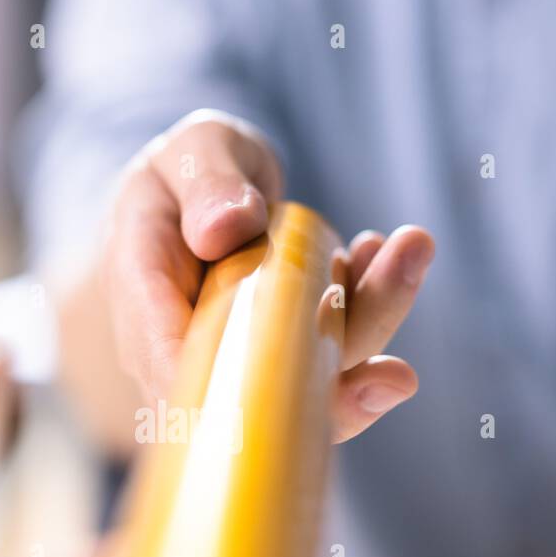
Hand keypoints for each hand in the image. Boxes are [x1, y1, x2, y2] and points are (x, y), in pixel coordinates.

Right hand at [103, 108, 434, 441]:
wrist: (202, 190)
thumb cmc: (185, 172)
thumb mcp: (190, 152)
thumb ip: (203, 182)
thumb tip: (224, 231)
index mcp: (145, 306)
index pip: (174, 374)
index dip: (233, 403)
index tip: (306, 392)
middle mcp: (192, 350)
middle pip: (259, 391)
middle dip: (337, 384)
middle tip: (400, 372)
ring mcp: (245, 358)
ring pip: (312, 374)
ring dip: (374, 320)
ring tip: (410, 249)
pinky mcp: (289, 350)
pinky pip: (336, 349)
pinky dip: (372, 304)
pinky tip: (384, 251)